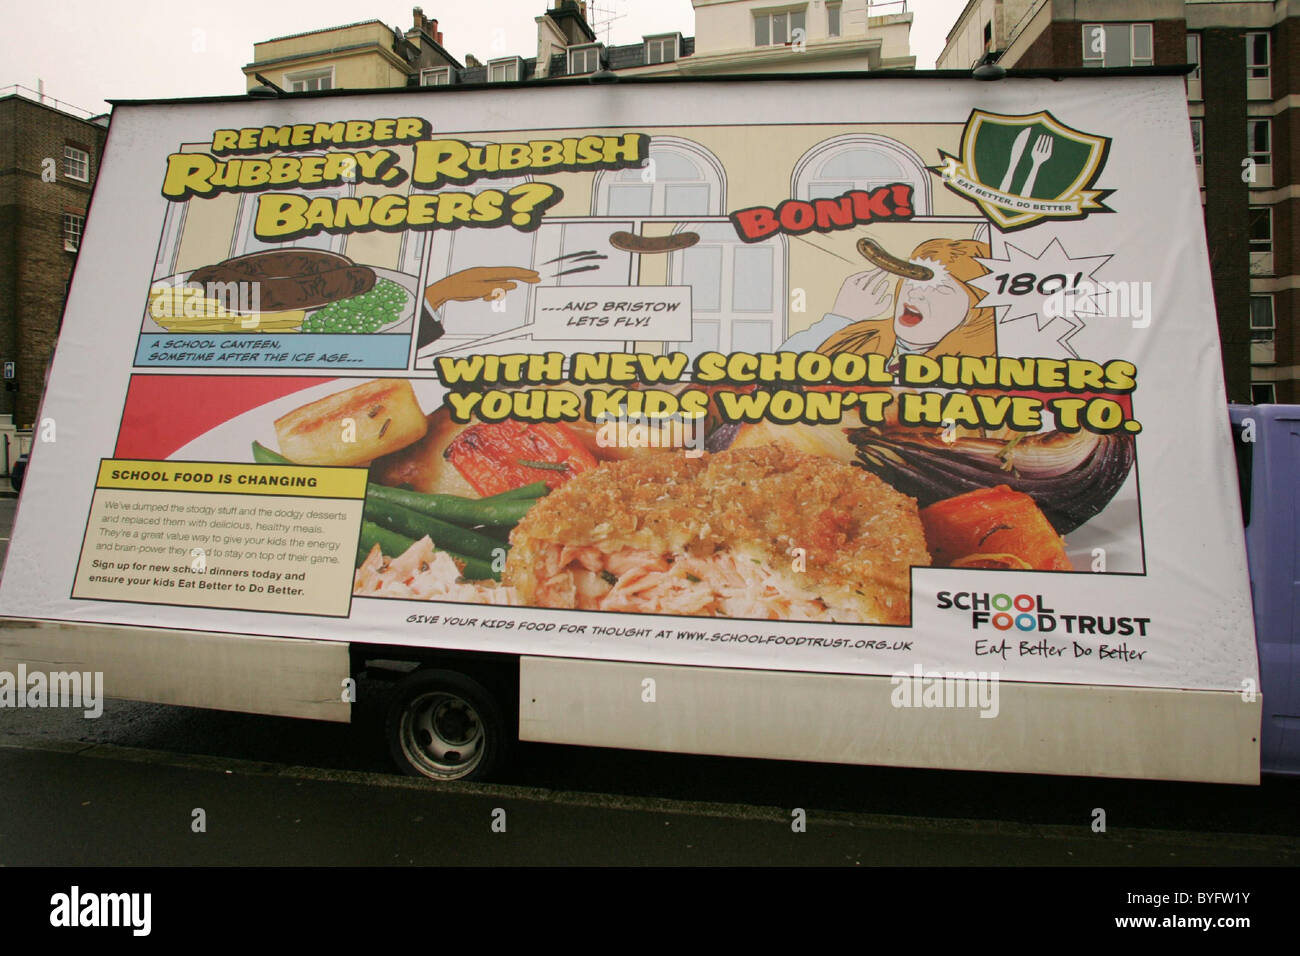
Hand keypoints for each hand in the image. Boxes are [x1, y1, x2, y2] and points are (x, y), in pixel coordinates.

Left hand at [424, 266, 540, 310]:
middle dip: (523, 277)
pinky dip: (492, 295)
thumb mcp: (479, 291)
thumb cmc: (460, 289)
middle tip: (537, 278)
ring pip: (500, 285)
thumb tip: (514, 285)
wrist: (445, 289)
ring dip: (497, 294)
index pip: (510, 272)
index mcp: (487, 272)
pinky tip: (483, 298)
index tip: (535, 276)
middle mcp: (488, 273)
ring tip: (484, 298)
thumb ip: (497, 288)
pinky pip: (493, 289)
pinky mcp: (482, 283)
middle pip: (510, 274)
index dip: (524, 274)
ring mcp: (485, 277)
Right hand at [832, 268, 893, 320]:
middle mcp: (862, 292)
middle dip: (880, 276)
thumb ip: (885, 304)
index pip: (877, 290)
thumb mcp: (876, 310)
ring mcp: (855, 288)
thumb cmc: (861, 314)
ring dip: (872, 274)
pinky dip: (860, 275)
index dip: (883, 286)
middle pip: (873, 282)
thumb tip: (890, 295)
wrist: (845, 315)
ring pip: (865, 279)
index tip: (886, 282)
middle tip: (887, 270)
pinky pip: (855, 277)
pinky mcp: (848, 284)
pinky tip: (868, 273)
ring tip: (880, 269)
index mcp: (868, 299)